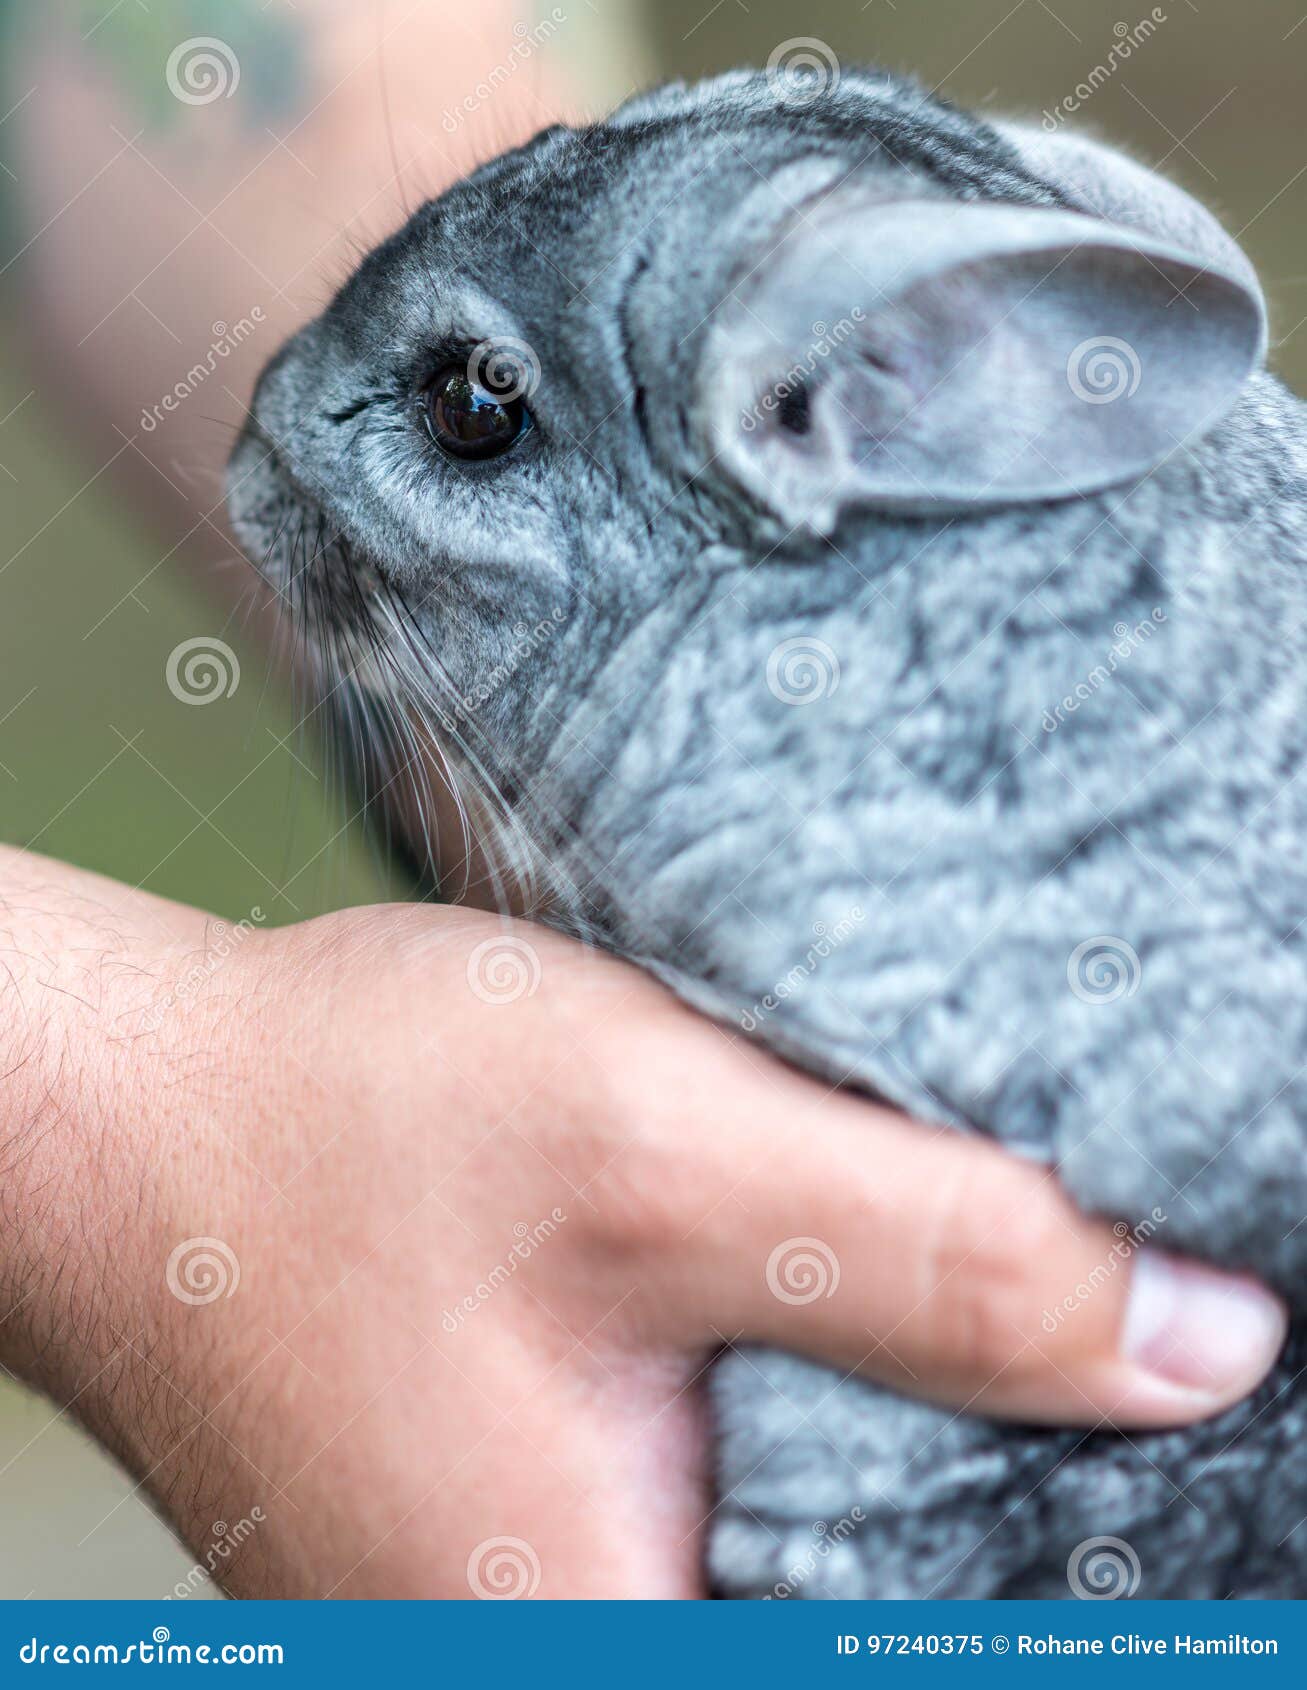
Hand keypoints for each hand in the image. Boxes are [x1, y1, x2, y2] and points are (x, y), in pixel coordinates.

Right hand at [0, 850, 1285, 1597]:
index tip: (1175, 1420)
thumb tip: (1208, 1343)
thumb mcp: (660, 1149)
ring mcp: (542, 1604)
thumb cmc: (335, 1127)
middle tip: (1095, 1313)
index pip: (955, 1641)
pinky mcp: (531, 1524)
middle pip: (896, 1604)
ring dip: (913, 1428)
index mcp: (616, 1640)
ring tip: (968, 1296)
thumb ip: (944, 1256)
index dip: (1100, 1545)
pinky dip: (822, 1406)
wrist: (125, 1116)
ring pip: (826, 1551)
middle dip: (1014, 1476)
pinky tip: (842, 1301)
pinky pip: (743, 1505)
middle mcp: (578, 1651)